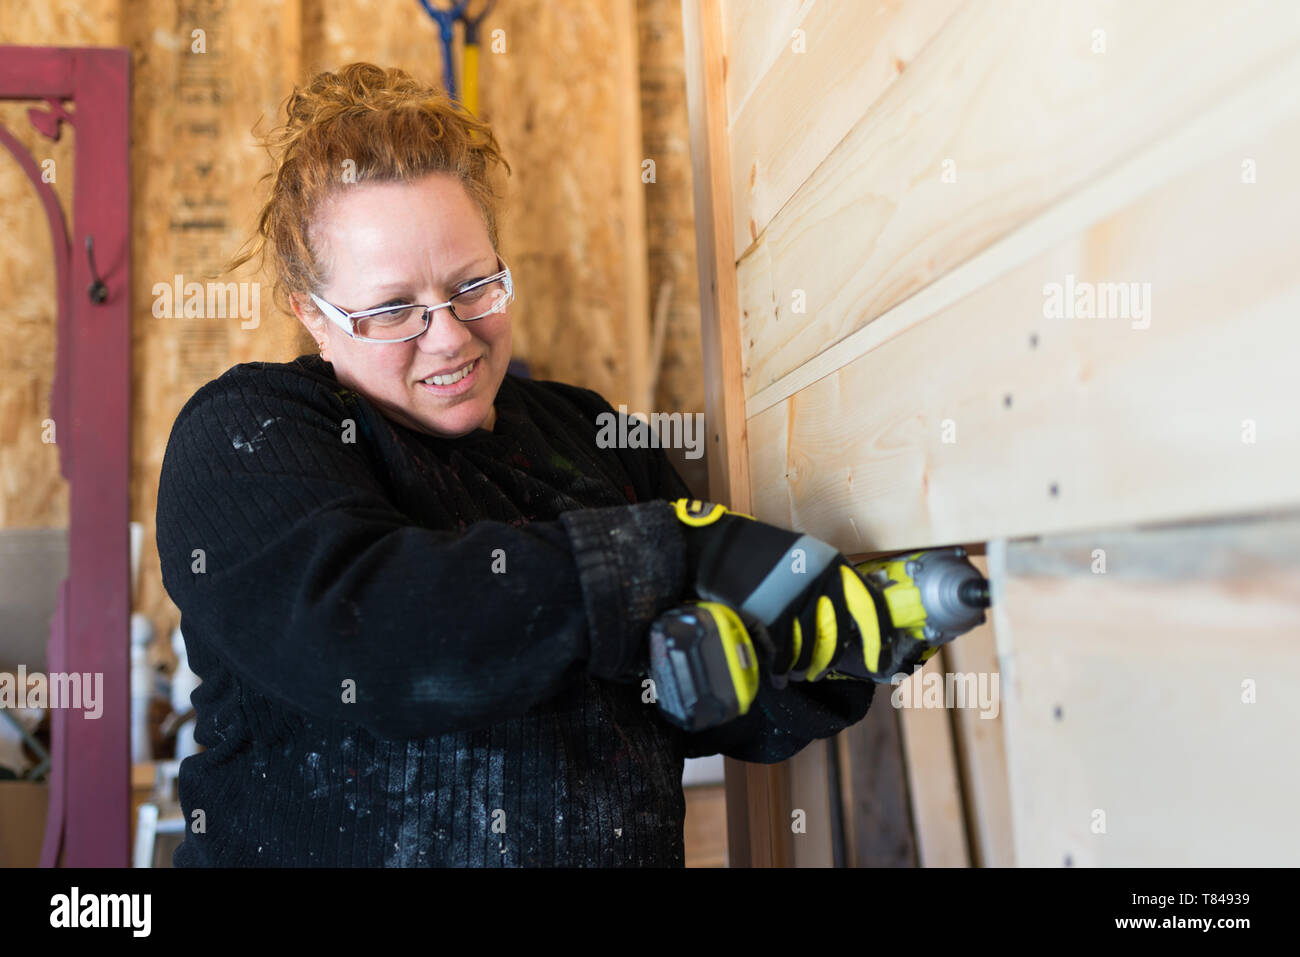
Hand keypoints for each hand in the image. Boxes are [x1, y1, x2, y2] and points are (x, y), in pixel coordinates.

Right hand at [669, 499, 884, 680]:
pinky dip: (782, 669)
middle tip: (823, 670)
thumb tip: (852, 616)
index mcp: (835, 566)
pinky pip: (784, 653)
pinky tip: (780, 676)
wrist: (723, 548)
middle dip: (830, 660)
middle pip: (838, 637)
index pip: (872, 607)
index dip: (879, 639)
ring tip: (801, 674)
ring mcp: (797, 601)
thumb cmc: (764, 552)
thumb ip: (832, 581)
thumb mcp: (807, 555)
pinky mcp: (772, 616)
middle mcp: (821, 583)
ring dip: (807, 667)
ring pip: (812, 649)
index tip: (879, 660)